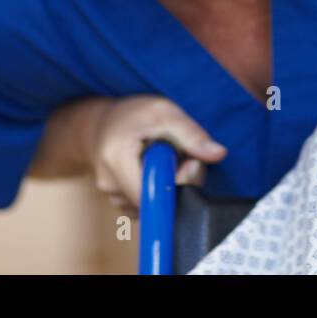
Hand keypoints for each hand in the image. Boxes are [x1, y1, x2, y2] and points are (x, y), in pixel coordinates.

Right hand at [88, 95, 226, 212]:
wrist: (99, 126)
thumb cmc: (130, 116)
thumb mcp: (162, 111)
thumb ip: (190, 133)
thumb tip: (218, 154)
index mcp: (116, 160)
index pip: (154, 195)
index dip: (178, 184)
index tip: (188, 163)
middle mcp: (110, 185)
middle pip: (158, 202)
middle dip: (179, 183)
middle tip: (182, 157)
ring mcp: (114, 199)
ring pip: (155, 205)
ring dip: (169, 186)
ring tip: (164, 160)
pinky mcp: (121, 204)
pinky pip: (148, 205)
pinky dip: (158, 190)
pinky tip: (155, 171)